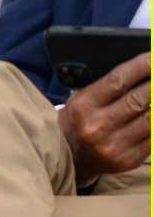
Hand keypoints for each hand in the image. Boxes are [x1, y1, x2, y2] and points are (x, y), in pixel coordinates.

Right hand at [59, 52, 150, 181]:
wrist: (71, 155)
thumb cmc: (79, 120)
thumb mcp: (82, 98)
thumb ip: (107, 86)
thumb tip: (141, 71)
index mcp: (84, 105)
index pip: (117, 81)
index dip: (140, 67)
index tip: (153, 57)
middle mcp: (98, 125)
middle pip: (138, 99)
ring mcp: (114, 144)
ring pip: (151, 119)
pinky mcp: (128, 159)